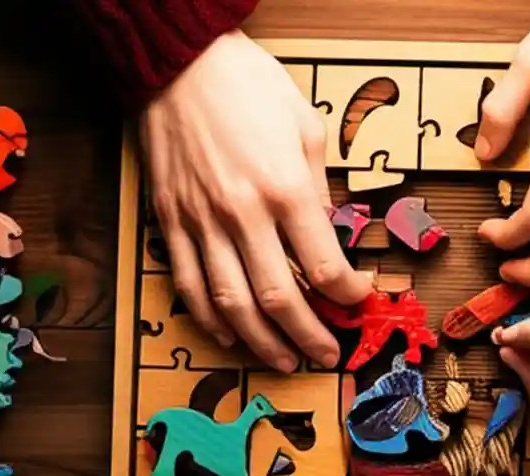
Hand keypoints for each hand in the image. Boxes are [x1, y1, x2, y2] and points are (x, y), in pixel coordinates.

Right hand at [143, 31, 371, 372]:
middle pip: (278, 298)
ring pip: (231, 304)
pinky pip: (188, 284)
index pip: (323, 265)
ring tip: (284, 361)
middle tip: (327, 355)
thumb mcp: (306, 127)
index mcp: (284, 188)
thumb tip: (328, 234)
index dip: (347, 294)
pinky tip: (230, 335)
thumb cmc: (247, 85)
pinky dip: (209, 318)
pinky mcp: (170, 221)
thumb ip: (318, 189)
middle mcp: (241, 213)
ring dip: (261, 342)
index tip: (359, 300)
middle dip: (309, 336)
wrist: (178, 61)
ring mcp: (201, 221)